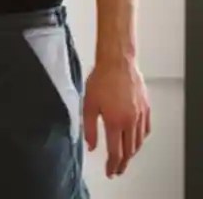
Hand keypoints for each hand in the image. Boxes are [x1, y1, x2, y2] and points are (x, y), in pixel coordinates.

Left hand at [83, 58, 151, 176]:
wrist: (117, 63)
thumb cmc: (101, 80)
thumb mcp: (88, 105)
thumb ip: (89, 128)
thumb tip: (91, 146)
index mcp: (115, 122)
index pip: (115, 152)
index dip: (112, 165)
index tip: (110, 171)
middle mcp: (130, 121)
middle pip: (129, 151)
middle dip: (123, 163)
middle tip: (116, 169)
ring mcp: (140, 115)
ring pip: (139, 142)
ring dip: (132, 153)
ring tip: (124, 158)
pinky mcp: (146, 109)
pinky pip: (146, 130)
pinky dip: (140, 139)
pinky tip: (135, 140)